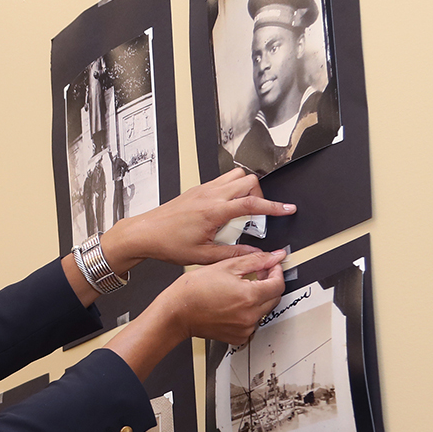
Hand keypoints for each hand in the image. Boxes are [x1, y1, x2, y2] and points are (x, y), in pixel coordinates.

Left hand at [105, 169, 294, 268]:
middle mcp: (210, 196)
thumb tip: (255, 253)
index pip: (252, 204)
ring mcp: (203, 190)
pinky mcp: (197, 190)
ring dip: (246, 189)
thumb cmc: (168, 243)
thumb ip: (233, 253)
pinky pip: (222, 181)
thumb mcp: (204, 256)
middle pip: (248, 182)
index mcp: (214, 211)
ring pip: (236, 176)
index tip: (288, 208)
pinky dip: (232, 189)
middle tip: (258, 215)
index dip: (274, 207)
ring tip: (243, 210)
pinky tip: (227, 207)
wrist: (144, 233)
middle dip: (260, 196)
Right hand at [156, 250, 287, 344]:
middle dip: (269, 284)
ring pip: (264, 310)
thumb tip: (274, 257)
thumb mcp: (225, 266)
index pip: (278, 283)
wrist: (176, 313)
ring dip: (259, 299)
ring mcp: (245, 328)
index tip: (271, 266)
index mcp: (249, 296)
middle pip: (274, 298)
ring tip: (239, 290)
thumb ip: (254, 260)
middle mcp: (250, 315)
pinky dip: (248, 313)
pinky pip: (253, 323)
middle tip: (256, 275)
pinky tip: (233, 305)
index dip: (277, 271)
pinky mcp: (238, 337)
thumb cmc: (192, 291)